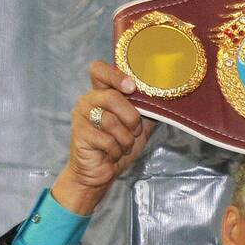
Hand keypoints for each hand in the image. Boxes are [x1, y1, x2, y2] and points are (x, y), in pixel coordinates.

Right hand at [53, 61, 156, 213]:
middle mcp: (89, 101)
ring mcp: (82, 116)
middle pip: (112, 97)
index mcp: (101, 93)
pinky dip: (116, 151)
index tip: (132, 88)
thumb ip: (147, 111)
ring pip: (111, 121)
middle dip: (131, 118)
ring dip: (125, 140)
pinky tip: (112, 154)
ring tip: (122, 146)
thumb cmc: (118, 148)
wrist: (101, 174)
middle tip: (134, 131)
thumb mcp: (138, 128)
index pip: (99, 70)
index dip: (115, 76)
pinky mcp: (80, 134)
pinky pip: (106, 140)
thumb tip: (164, 99)